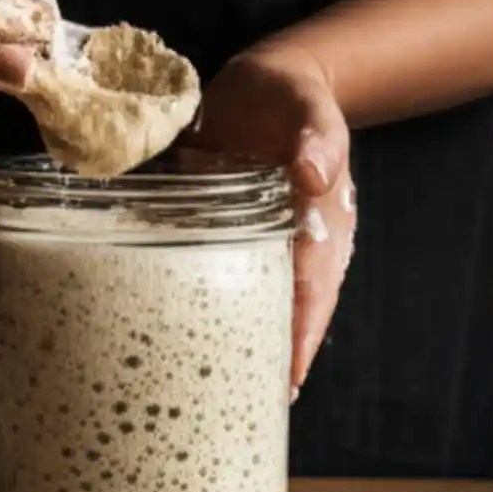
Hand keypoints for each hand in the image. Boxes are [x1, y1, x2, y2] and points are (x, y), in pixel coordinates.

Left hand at [183, 49, 355, 400]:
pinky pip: (215, 279)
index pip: (312, 293)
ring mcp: (257, 246)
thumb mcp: (310, 109)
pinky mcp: (223, 236)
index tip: (288, 382)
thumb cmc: (294, 97)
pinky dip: (200, 308)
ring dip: (236, 344)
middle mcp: (292, 249)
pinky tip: (171, 334)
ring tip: (205, 389)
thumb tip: (313, 175)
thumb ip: (317, 138)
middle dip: (269, 361)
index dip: (300, 338)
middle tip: (242, 408)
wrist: (267, 83)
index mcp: (320, 229)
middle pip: (286, 315)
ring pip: (252, 306)